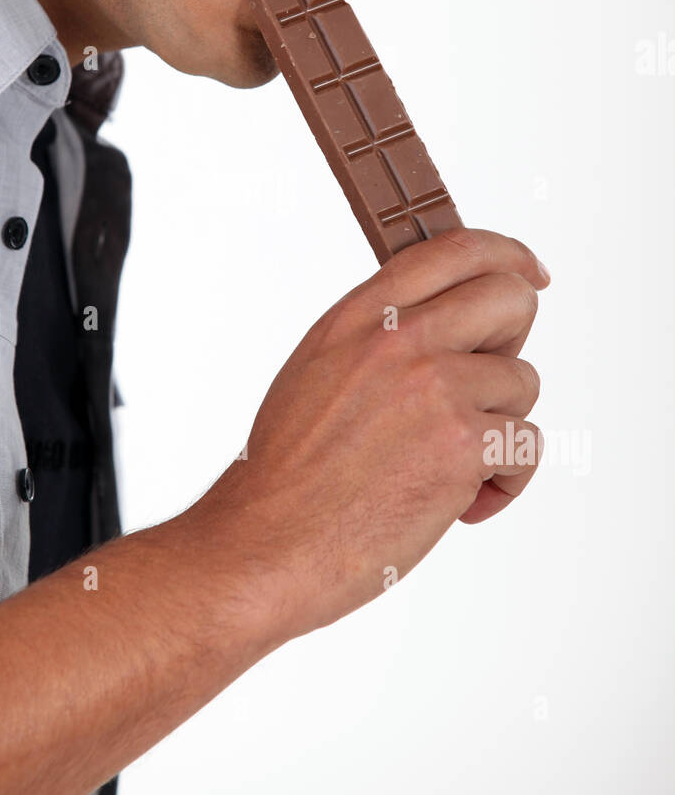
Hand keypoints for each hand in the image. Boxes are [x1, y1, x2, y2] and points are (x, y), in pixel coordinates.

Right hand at [186, 228, 548, 641]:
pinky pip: (527, 445)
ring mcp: (433, 388)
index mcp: (357, 317)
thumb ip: (376, 337)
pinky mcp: (461, 444)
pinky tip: (461, 503)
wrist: (265, 545)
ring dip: (499, 430)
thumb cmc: (286, 477)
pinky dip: (505, 482)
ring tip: (446, 468)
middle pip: (510, 297)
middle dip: (514, 343)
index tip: (530, 272)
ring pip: (523, 382)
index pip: (453, 249)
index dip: (507, 256)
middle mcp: (397, 340)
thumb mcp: (316, 371)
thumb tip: (442, 327)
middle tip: (486, 388)